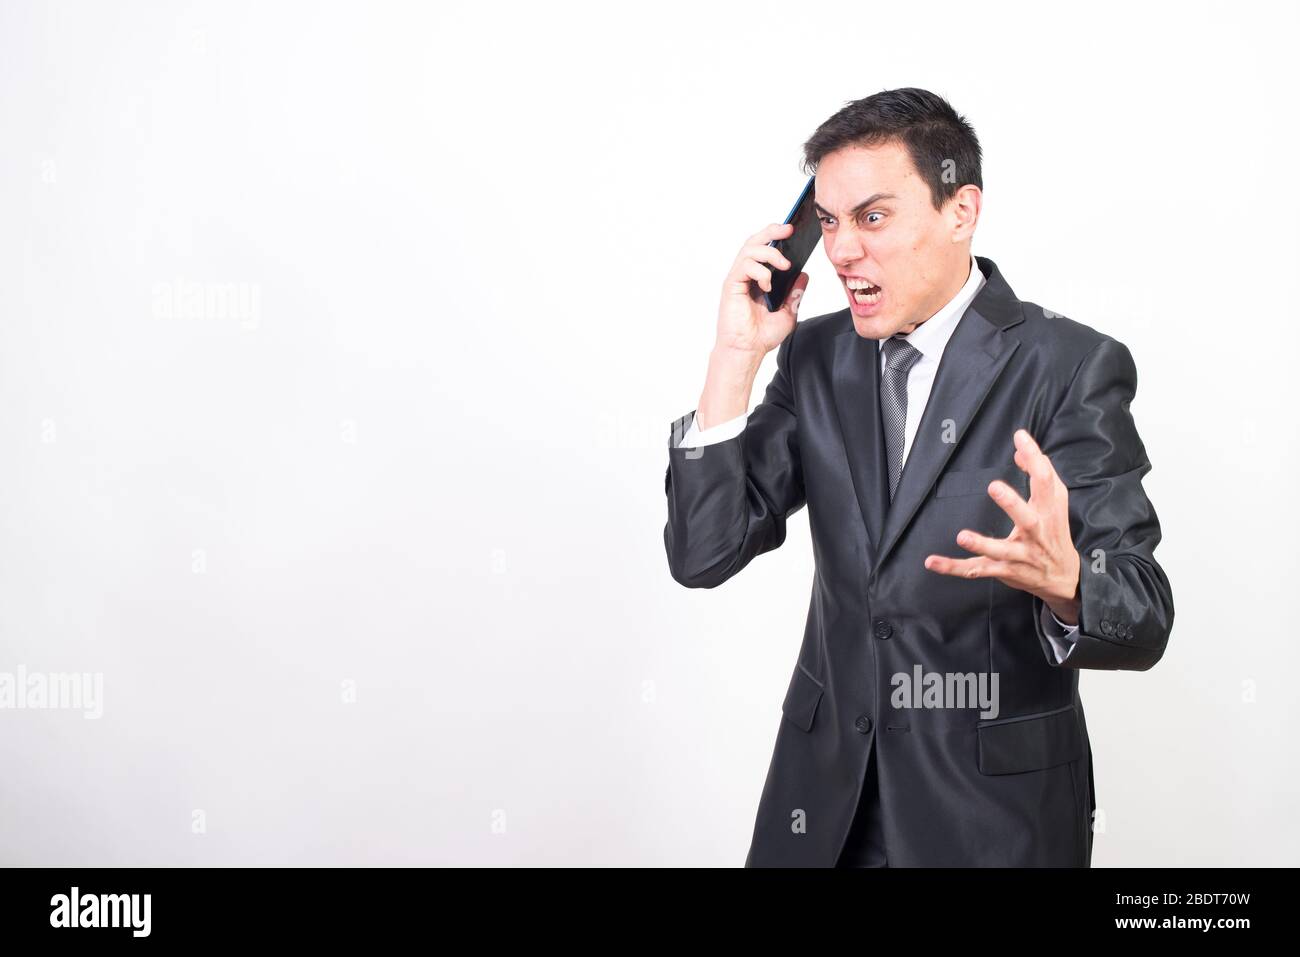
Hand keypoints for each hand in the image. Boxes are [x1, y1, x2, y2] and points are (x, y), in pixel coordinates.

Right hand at [715, 222, 808, 358]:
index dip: (776, 235)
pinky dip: (760, 272)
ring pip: (749, 250)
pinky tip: (768, 286)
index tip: (793, 230)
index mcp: (758, 279)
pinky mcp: (731, 286)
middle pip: (754, 242)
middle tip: (789, 229)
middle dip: (772, 231)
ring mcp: (738, 279)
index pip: (764, 248)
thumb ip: (794, 294)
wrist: (747, 352)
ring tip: (785, 265)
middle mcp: (746, 275)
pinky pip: (744, 267)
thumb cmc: (761, 336)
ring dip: (770, 253)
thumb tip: (804, 276)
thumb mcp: (788, 313)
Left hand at [923, 429, 1080, 623]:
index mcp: (1048, 512)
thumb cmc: (1054, 531)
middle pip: (1026, 518)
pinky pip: (976, 569)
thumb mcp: (1054, 502)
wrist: (1062, 577)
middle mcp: (1035, 533)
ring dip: (982, 544)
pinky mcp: (1003, 570)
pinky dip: (953, 567)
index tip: (1020, 437)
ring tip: (963, 536)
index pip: (1045, 481)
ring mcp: (1019, 554)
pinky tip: (932, 562)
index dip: (1035, 458)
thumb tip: (1020, 449)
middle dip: (1012, 504)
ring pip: (1000, 551)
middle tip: (994, 486)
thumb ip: (1040, 473)